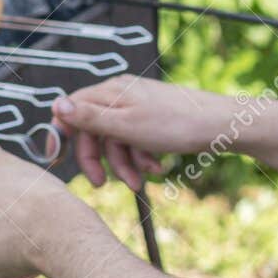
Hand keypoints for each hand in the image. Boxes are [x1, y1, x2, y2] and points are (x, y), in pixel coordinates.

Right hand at [50, 76, 231, 190]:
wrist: (220, 126)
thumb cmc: (174, 124)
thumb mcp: (125, 126)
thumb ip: (89, 117)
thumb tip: (56, 104)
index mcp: (111, 92)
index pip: (72, 110)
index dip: (65, 134)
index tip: (60, 158)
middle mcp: (121, 95)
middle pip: (94, 130)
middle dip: (99, 160)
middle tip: (103, 185)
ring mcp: (139, 106)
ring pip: (116, 140)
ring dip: (125, 164)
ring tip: (141, 180)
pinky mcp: (153, 119)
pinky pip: (136, 140)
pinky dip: (142, 157)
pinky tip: (157, 167)